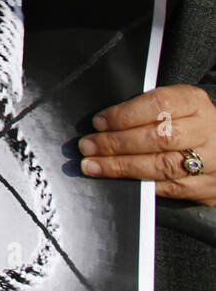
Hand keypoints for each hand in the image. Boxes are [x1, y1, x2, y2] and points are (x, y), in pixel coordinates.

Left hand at [78, 84, 215, 204]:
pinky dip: (142, 185)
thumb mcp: (174, 105)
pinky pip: (172, 188)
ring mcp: (212, 161)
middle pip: (159, 138)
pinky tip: (121, 183)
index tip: (98, 122)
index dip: (125, 114)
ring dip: (122, 167)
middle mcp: (206, 130)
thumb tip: (103, 123)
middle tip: (88, 146)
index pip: (159, 105)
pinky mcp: (209, 187)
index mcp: (194, 102)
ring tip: (93, 166)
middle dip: (117, 143)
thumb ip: (145, 109)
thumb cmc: (186, 122)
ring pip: (163, 166)